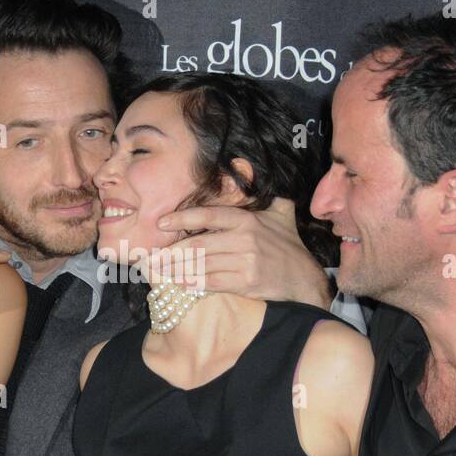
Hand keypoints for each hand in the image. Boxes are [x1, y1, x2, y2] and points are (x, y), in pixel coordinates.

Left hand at [155, 198, 332, 306]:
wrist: (303, 278)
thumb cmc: (287, 245)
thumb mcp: (280, 214)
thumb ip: (264, 198)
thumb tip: (251, 172)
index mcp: (246, 219)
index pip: (208, 214)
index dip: (182, 218)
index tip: (161, 223)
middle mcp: (244, 238)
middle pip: (198, 244)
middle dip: (171, 251)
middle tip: (151, 256)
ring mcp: (245, 261)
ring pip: (201, 264)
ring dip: (176, 269)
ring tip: (158, 270)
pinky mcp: (246, 282)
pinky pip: (212, 282)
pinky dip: (193, 283)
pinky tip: (179, 283)